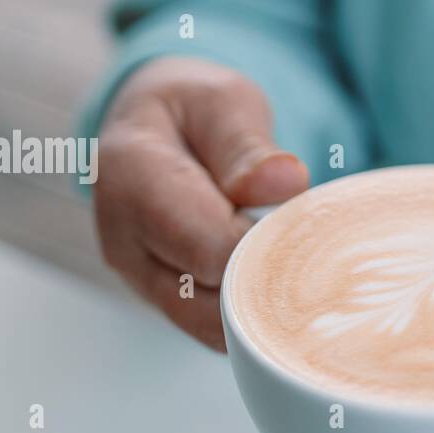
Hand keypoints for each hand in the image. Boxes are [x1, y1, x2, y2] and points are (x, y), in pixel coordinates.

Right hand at [93, 57, 308, 349]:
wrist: (155, 130)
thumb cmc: (194, 112)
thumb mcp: (223, 102)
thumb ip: (248, 145)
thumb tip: (284, 183)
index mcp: (130, 177)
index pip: (209, 247)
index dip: (266, 248)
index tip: (304, 230)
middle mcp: (122, 240)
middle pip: (208, 300)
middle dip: (267, 284)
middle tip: (311, 254)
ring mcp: (138, 278)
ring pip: (210, 328)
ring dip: (260, 307)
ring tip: (296, 265)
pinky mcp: (161, 301)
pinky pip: (212, 330)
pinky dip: (251, 316)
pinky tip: (280, 286)